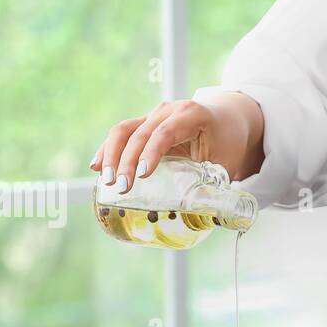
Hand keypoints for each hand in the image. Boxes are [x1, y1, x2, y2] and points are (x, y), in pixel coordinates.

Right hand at [90, 92, 265, 192]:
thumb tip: (207, 215)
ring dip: (111, 154)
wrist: (228, 118)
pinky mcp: (145, 123)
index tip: (143, 175)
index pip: (166, 133)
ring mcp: (154, 115)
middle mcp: (169, 111)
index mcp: (192, 115)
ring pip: (125, 129)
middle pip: (140, 132)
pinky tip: (97, 166)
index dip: (152, 152)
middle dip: (127, 160)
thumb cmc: (229, 142)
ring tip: (105, 179)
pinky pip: (123, 134)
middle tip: (121, 187)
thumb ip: (215, 183)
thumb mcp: (226, 161)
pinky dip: (109, 149)